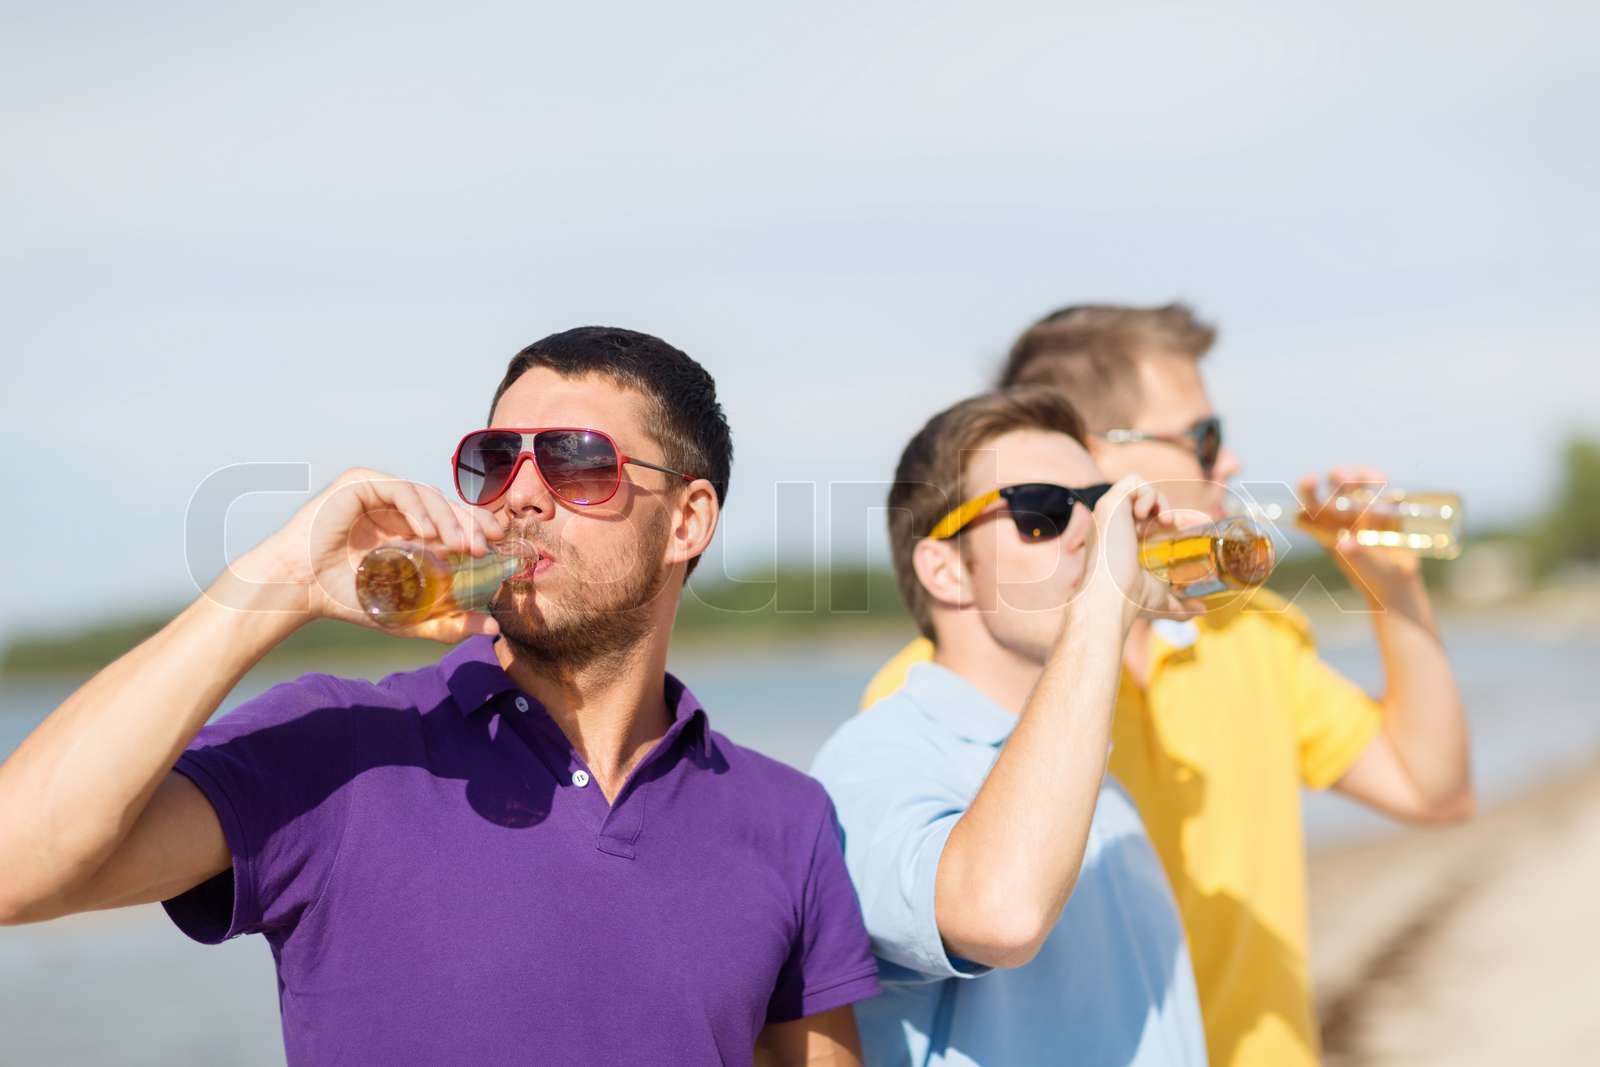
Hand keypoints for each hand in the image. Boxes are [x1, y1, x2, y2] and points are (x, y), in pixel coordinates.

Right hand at [246, 467, 507, 642]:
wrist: (302, 589)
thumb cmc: (348, 598)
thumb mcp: (407, 614)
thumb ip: (447, 622)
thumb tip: (492, 628)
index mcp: (409, 531)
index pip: (453, 520)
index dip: (478, 526)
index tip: (499, 542)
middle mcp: (397, 509)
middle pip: (446, 505)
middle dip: (470, 522)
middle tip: (485, 545)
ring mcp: (379, 494)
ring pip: (428, 495)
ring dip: (448, 519)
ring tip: (460, 544)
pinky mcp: (360, 484)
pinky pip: (400, 489)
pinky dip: (418, 508)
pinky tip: (427, 533)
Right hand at [1083, 475, 1205, 630]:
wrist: (1112, 595)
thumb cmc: (1130, 599)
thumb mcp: (1160, 600)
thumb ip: (1180, 606)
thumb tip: (1202, 611)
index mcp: (1120, 542)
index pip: (1145, 521)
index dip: (1167, 518)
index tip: (1185, 527)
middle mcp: (1112, 525)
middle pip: (1142, 502)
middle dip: (1164, 508)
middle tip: (1177, 524)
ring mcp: (1110, 513)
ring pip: (1137, 488)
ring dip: (1158, 499)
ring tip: (1164, 520)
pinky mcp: (1111, 503)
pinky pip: (1132, 481)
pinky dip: (1148, 493)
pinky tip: (1148, 515)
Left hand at [1297, 467, 1423, 600]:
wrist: (1399, 580)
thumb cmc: (1374, 577)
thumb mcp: (1367, 568)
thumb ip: (1357, 555)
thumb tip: (1344, 544)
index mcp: (1326, 530)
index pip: (1307, 508)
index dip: (1306, 493)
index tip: (1312, 480)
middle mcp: (1340, 516)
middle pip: (1332, 488)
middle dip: (1338, 477)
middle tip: (1347, 478)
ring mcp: (1362, 509)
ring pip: (1355, 484)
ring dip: (1361, 475)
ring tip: (1377, 479)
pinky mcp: (1383, 508)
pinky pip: (1380, 489)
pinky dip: (1381, 484)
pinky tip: (1387, 487)